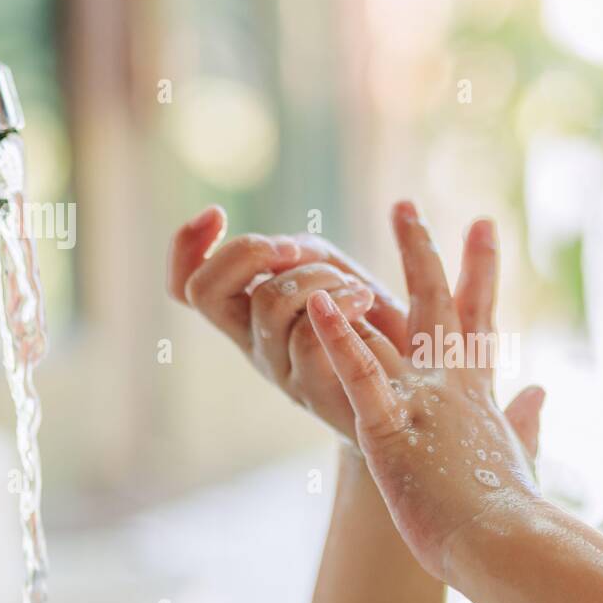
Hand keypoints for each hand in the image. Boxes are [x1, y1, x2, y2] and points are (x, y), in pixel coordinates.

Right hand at [166, 206, 407, 442]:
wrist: (417, 389)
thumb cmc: (374, 327)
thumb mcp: (333, 276)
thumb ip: (300, 255)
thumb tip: (284, 248)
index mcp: (249, 317)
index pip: (187, 287)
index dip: (185, 248)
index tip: (216, 214)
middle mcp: (255, 345)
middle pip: (205, 292)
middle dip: (249, 251)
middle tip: (294, 249)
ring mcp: (281, 370)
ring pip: (268, 301)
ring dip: (317, 274)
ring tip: (356, 286)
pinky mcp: (316, 388)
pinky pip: (307, 336)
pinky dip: (341, 301)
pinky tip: (366, 299)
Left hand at [305, 201, 547, 580]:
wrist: (506, 542)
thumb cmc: (513, 511)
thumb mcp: (522, 454)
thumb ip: (528, 418)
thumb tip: (540, 391)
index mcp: (478, 392)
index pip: (480, 317)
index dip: (478, 268)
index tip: (479, 224)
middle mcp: (452, 384)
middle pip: (437, 302)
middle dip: (419, 251)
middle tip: (401, 205)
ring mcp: (422, 402)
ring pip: (387, 330)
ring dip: (355, 286)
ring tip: (323, 248)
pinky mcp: (392, 428)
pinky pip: (361, 376)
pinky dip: (339, 340)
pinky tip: (318, 306)